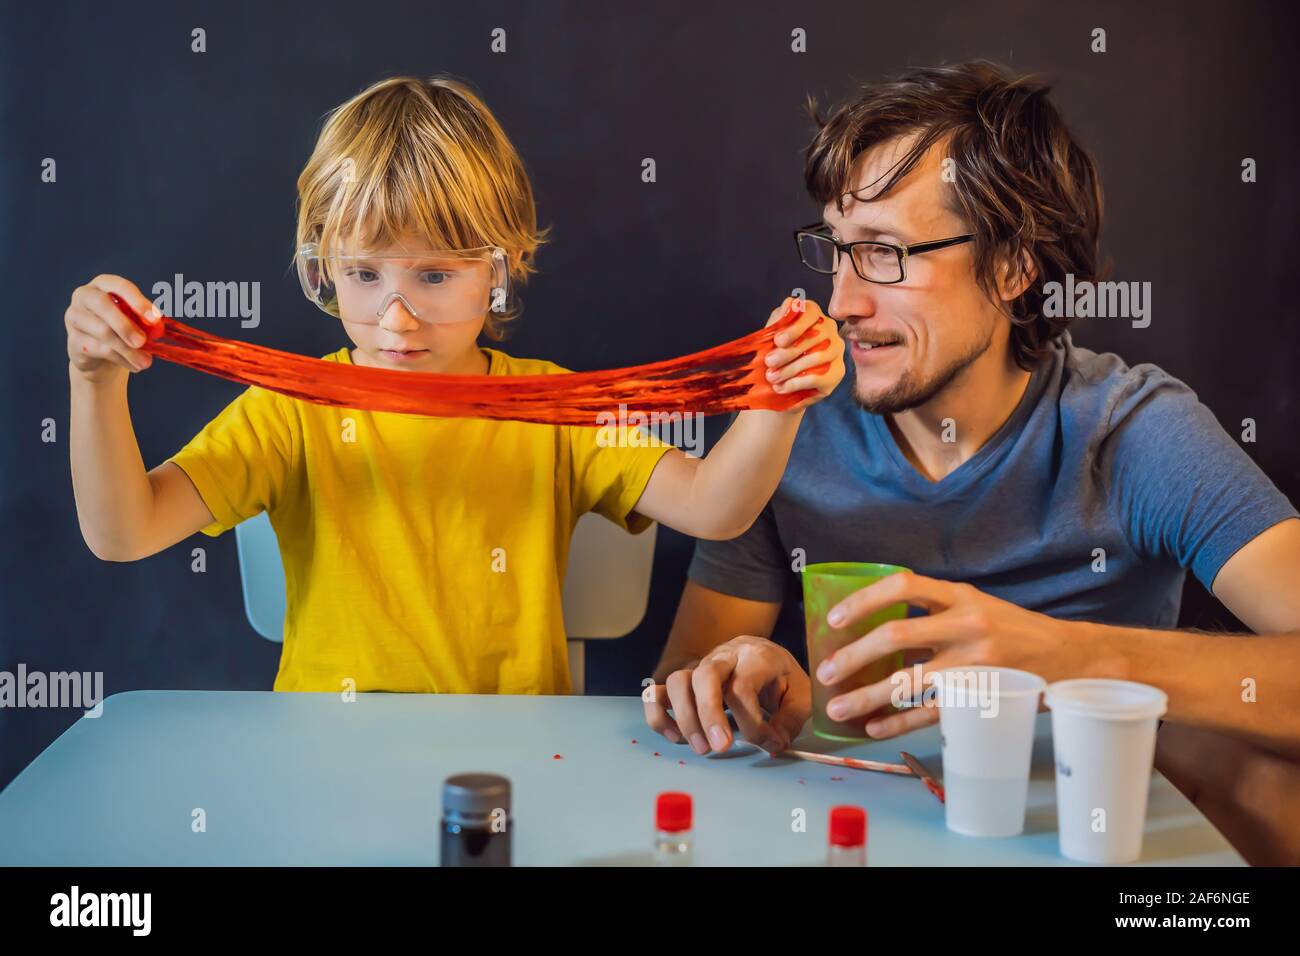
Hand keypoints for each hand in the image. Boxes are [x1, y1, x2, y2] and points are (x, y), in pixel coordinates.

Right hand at [66, 275, 161, 381]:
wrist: (100, 356)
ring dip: (127, 349)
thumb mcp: (135, 322)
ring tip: (145, 362)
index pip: (119, 286)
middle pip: (102, 305)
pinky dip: (121, 359)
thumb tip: (156, 327)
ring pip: (102, 331)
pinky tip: (134, 366)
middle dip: (125, 325)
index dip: (137, 301)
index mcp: (103, 284)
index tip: (154, 319)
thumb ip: (144, 322)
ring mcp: (74, 317)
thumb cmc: (121, 330)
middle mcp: (84, 296)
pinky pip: (99, 349)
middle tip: (142, 341)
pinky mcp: (73, 339)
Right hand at [643, 635, 810, 753]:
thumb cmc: (781, 678)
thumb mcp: (800, 694)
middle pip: (704, 675)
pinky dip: (660, 715)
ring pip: (677, 681)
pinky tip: (676, 738)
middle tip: (719, 748)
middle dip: (709, 715)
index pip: (743, 687)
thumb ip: (790, 719)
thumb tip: (773, 743)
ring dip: (685, 717)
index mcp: (755, 656)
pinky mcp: (684, 681)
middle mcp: (723, 656)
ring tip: (701, 748)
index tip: (767, 744)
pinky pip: (657, 693)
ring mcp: (699, 666)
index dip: (752, 722)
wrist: (764, 653)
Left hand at [762, 297, 843, 408]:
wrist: (779, 381)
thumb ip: (779, 320)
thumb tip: (790, 303)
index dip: (795, 327)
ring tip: (772, 377)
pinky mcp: (837, 372)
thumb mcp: (771, 335)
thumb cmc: (774, 352)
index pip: (810, 313)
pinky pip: (819, 377)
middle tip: (768, 362)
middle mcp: (829, 329)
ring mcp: (836, 350)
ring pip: (817, 357)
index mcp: (813, 315)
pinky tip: (782, 387)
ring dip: (790, 369)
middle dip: (787, 352)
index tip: (778, 341)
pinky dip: (796, 383)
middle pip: (813, 337)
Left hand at [816, 572, 1088, 739]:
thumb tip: (875, 632)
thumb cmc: (1015, 631)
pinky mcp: (984, 696)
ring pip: (908, 680)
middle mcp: (967, 623)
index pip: (903, 584)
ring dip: (867, 696)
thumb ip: (935, 613)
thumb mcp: (978, 607)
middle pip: (896, 635)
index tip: (834, 619)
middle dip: (854, 655)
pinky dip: (898, 723)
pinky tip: (875, 728)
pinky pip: (931, 713)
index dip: (864, 599)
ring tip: (838, 709)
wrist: (1074, 658)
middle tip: (826, 671)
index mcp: (961, 595)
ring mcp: (976, 661)